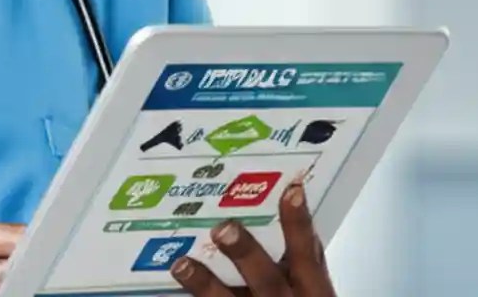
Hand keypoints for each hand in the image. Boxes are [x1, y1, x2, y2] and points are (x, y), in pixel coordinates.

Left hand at [171, 182, 335, 295]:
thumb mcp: (316, 293)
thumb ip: (308, 262)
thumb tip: (300, 219)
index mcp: (310, 295)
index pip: (306, 257)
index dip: (299, 225)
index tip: (291, 191)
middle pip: (267, 281)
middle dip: (246, 255)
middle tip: (224, 227)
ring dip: (205, 284)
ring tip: (181, 264)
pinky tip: (161, 294)